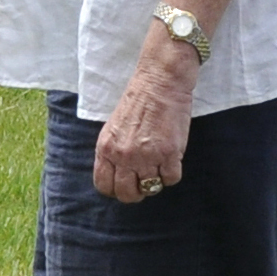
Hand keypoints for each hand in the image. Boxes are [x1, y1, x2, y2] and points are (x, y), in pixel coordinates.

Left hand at [92, 38, 195, 202]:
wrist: (160, 82)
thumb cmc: (138, 102)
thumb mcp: (113, 127)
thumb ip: (112, 151)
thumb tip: (118, 174)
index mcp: (106, 148)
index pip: (104, 185)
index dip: (115, 190)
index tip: (125, 185)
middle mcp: (123, 156)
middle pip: (126, 193)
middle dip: (136, 192)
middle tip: (144, 182)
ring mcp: (146, 156)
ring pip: (150, 188)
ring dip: (156, 181)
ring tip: (159, 165)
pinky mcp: (169, 153)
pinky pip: (171, 179)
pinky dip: (172, 174)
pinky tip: (171, 160)